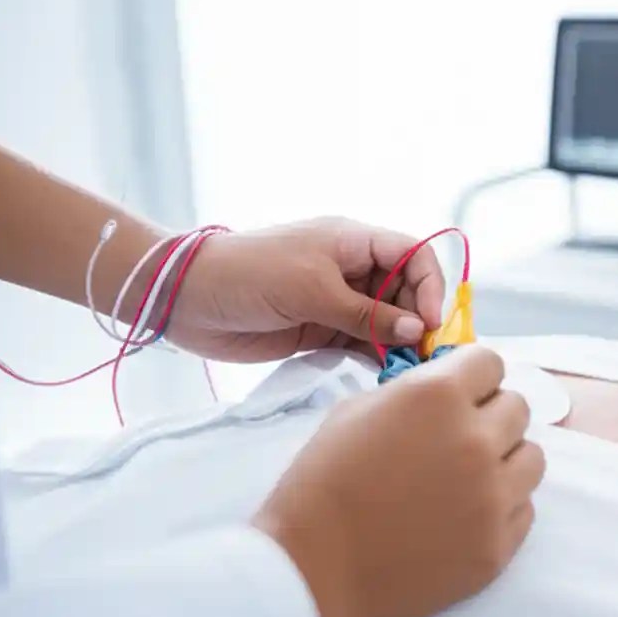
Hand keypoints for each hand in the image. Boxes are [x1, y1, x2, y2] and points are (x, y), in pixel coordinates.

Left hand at [166, 217, 444, 361]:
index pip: (413, 255)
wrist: (186, 298)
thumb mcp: (313, 290)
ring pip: (387, 321)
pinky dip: (377, 357)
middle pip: (406, 291)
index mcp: (354, 241)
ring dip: (400, 344)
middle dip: (420, 320)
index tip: (431, 323)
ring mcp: (337, 300)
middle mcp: (352, 268)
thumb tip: (419, 331)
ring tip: (408, 372)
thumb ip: (367, 315)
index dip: (430, 286)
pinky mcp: (321, 330)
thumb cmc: (250, 275)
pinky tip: (385, 375)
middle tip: (426, 357)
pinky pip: (362, 342)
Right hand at [252, 346, 543, 616]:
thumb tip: (451, 388)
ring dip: (506, 459)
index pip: (490, 363)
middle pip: (517, 407)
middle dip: (489, 415)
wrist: (311, 570)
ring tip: (469, 476)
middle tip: (458, 437)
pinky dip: (502, 506)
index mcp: (438, 395)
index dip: (473, 376)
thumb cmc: (322, 484)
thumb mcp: (358, 410)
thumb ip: (415, 390)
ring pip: (532, 457)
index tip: (461, 392)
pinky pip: (524, 507)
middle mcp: (475, 440)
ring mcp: (493, 496)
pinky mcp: (498, 545)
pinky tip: (465, 513)